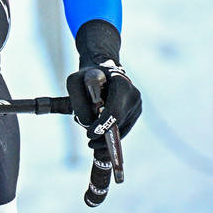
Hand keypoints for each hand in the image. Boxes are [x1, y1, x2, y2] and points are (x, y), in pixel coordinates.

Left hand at [66, 20, 141, 147]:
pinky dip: (110, 133)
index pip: (114, 111)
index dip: (102, 125)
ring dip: (104, 132)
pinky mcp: (136, 113)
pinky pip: (123, 129)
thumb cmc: (87, 77)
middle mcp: (133, 94)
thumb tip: (87, 122)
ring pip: (120, 128)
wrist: (103, 73)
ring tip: (92, 126)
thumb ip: (78, 101)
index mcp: (121, 83)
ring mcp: (137, 105)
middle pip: (118, 122)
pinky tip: (100, 130)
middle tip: (89, 139)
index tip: (89, 134)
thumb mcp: (75, 82)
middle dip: (102, 133)